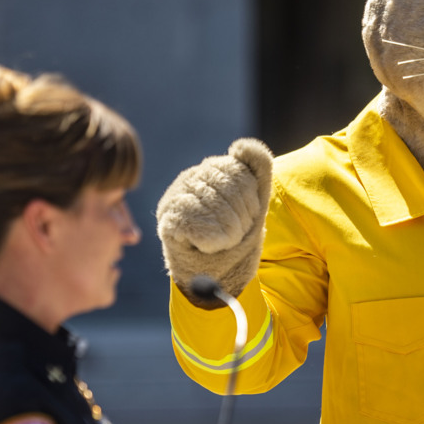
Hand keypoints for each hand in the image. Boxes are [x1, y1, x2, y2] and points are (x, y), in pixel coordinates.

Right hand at [156, 138, 273, 305]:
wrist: (215, 277)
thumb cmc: (234, 238)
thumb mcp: (253, 202)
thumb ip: (256, 170)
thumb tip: (241, 146)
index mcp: (209, 171)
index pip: (237, 171)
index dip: (250, 199)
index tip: (249, 218)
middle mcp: (189, 180)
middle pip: (227, 187)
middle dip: (241, 217)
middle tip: (237, 235)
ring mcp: (174, 199)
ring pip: (213, 205)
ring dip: (229, 231)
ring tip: (226, 241)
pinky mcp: (167, 223)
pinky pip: (197, 223)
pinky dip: (212, 240)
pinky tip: (211, 246)